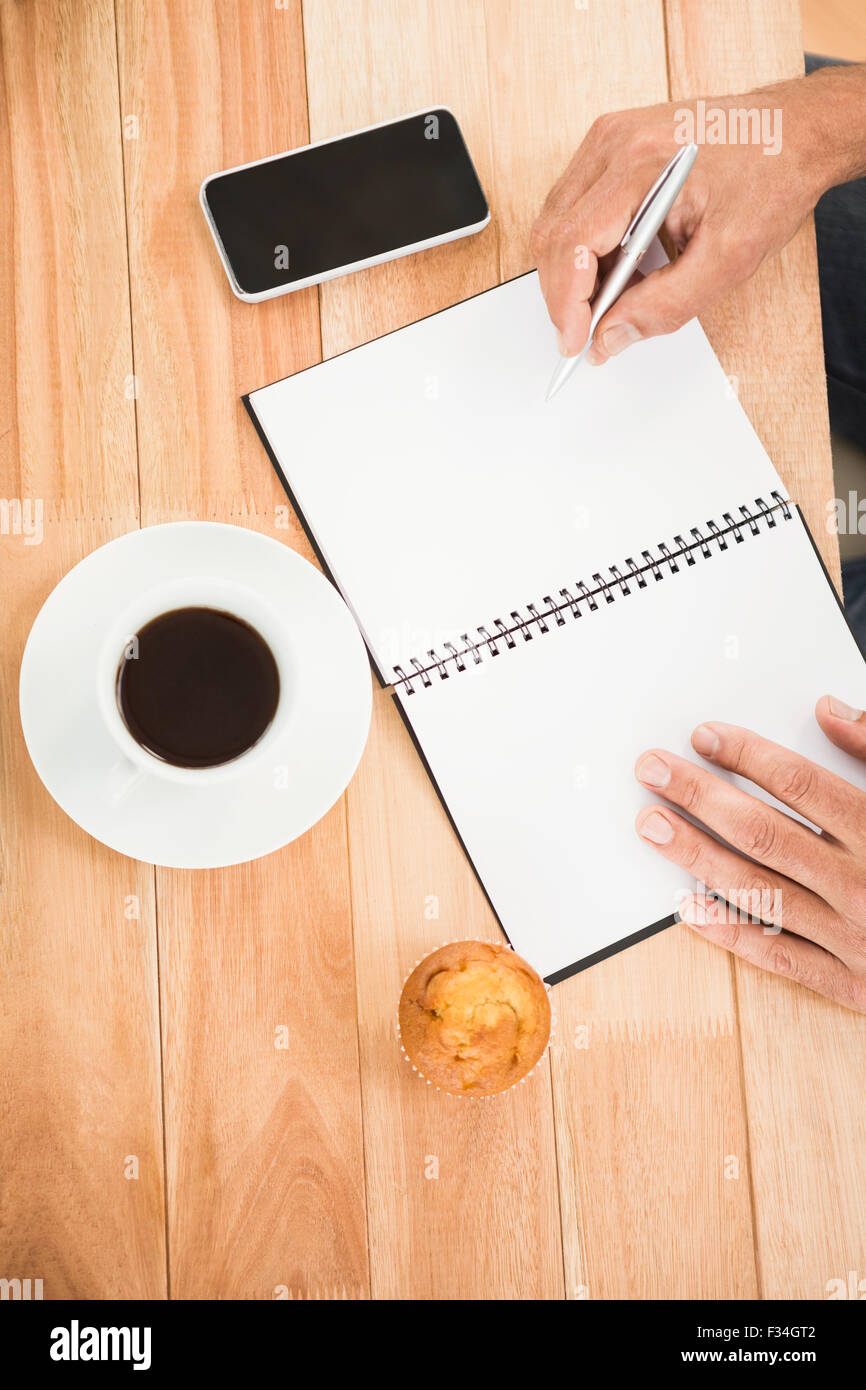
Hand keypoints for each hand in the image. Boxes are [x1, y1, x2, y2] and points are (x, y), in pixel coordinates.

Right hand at [530, 68, 865, 364]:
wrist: (796, 132)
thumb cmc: (772, 179)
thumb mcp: (729, 258)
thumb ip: (665, 305)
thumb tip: (611, 337)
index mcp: (640, 163)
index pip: (571, 244)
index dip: (565, 303)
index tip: (575, 342)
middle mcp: (614, 141)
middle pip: (553, 234)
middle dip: (564, 293)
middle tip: (591, 332)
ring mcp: (609, 137)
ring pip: (557, 221)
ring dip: (573, 271)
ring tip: (613, 299)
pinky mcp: (613, 144)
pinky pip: (574, 205)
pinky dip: (585, 247)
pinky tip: (620, 267)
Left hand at [634, 697, 865, 1012]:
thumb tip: (829, 709)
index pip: (802, 786)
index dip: (748, 757)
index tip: (704, 737)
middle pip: (764, 833)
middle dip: (699, 797)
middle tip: (652, 770)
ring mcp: (856, 939)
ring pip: (759, 891)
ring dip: (696, 855)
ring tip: (651, 826)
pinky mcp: (852, 986)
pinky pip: (778, 956)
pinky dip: (728, 932)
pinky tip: (686, 906)